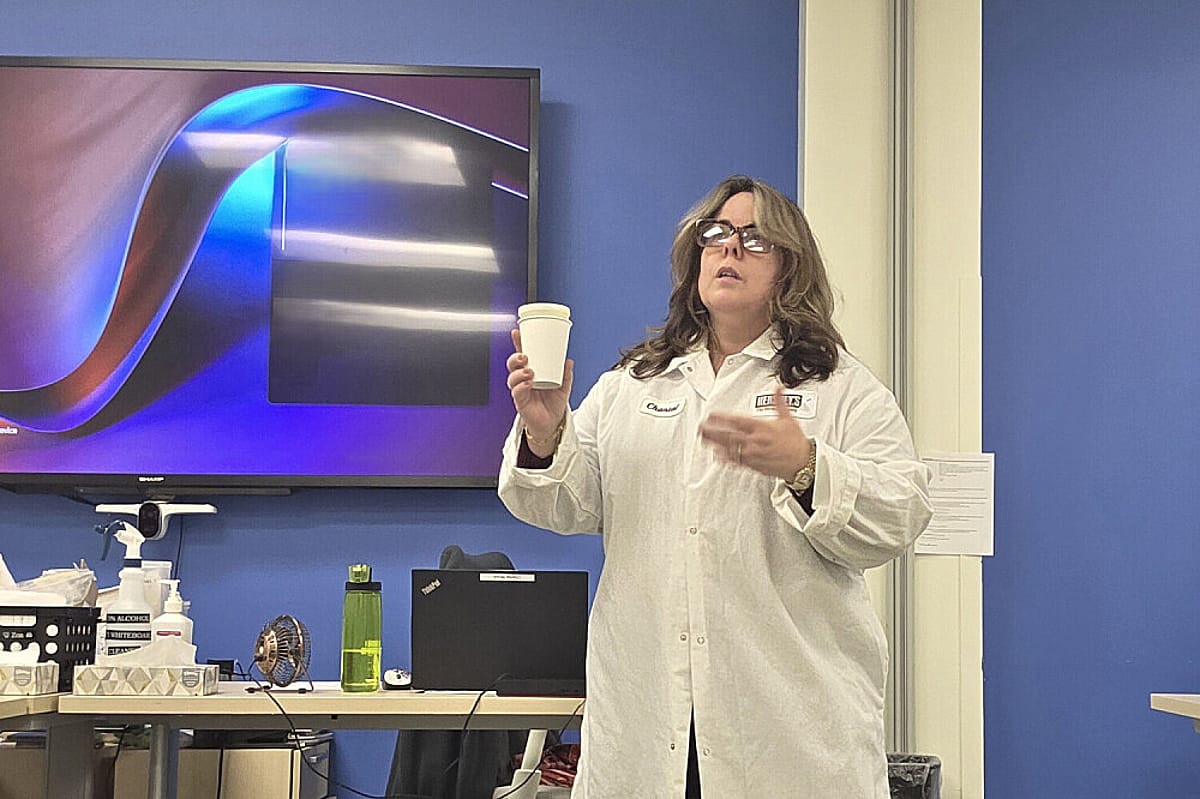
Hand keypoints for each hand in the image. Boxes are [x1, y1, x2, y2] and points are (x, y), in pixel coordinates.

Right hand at [506, 328, 572, 448]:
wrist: (552, 424)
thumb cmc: (554, 403)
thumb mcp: (563, 386)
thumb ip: (566, 374)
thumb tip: (568, 361)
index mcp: (532, 371)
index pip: (523, 355)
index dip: (519, 344)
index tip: (517, 332)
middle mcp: (523, 379)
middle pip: (513, 364)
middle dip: (515, 358)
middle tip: (524, 356)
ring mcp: (521, 390)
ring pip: (512, 377)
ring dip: (518, 372)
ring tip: (529, 371)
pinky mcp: (521, 402)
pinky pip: (517, 392)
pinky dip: (521, 386)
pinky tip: (528, 384)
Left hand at [698, 385, 811, 479]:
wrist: (803, 462)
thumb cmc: (796, 442)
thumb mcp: (788, 418)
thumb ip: (779, 402)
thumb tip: (778, 388)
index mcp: (762, 428)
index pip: (738, 421)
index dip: (722, 418)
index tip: (712, 415)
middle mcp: (755, 441)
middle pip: (729, 435)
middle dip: (713, 431)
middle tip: (701, 427)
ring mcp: (753, 454)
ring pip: (730, 448)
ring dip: (715, 444)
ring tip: (703, 439)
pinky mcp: (754, 465)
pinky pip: (736, 462)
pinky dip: (725, 458)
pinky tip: (717, 455)